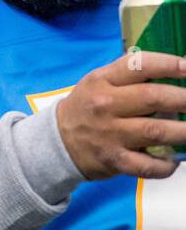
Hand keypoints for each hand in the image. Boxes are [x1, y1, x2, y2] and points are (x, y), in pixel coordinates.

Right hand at [56, 51, 185, 179]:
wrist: (56, 142)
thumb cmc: (87, 107)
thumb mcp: (99, 82)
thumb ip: (131, 75)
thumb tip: (179, 70)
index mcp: (102, 81)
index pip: (139, 65)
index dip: (170, 65)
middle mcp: (105, 105)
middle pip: (154, 98)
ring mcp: (109, 134)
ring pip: (156, 131)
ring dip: (184, 131)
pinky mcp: (114, 160)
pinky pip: (147, 165)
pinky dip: (166, 165)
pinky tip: (174, 160)